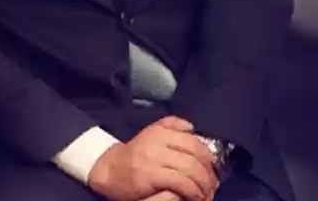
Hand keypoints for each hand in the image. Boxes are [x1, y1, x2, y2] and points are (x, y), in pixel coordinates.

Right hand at [87, 116, 218, 200]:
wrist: (108, 171)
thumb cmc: (134, 156)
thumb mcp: (149, 135)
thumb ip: (169, 126)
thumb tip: (191, 127)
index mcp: (159, 131)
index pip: (194, 142)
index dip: (209, 158)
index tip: (213, 171)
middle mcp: (157, 141)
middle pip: (197, 155)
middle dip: (209, 173)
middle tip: (212, 185)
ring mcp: (153, 158)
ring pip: (192, 169)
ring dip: (204, 185)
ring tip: (206, 194)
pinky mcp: (151, 174)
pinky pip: (182, 182)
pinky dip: (193, 191)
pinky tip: (195, 197)